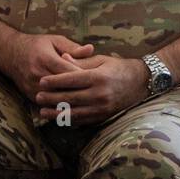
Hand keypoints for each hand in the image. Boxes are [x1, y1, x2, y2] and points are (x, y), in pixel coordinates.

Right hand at [0, 33, 94, 102]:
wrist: (10, 54)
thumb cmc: (37, 45)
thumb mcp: (55, 40)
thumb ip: (73, 47)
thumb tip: (91, 49)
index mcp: (45, 58)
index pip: (68, 72)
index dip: (84, 77)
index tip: (99, 80)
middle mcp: (37, 74)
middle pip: (63, 87)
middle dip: (80, 91)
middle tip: (98, 95)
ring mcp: (32, 86)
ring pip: (56, 99)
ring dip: (71, 102)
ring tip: (89, 104)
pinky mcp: (29, 95)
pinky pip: (47, 104)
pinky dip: (60, 106)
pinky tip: (74, 108)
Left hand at [34, 54, 150, 125]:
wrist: (141, 82)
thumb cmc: (119, 67)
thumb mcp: (101, 60)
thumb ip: (81, 61)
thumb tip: (61, 58)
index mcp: (98, 77)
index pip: (71, 80)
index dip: (54, 81)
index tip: (41, 82)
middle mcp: (100, 94)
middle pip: (69, 97)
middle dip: (51, 98)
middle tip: (38, 97)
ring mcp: (102, 107)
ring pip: (73, 112)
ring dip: (56, 113)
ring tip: (42, 111)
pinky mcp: (104, 116)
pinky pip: (83, 120)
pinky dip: (69, 120)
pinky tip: (59, 118)